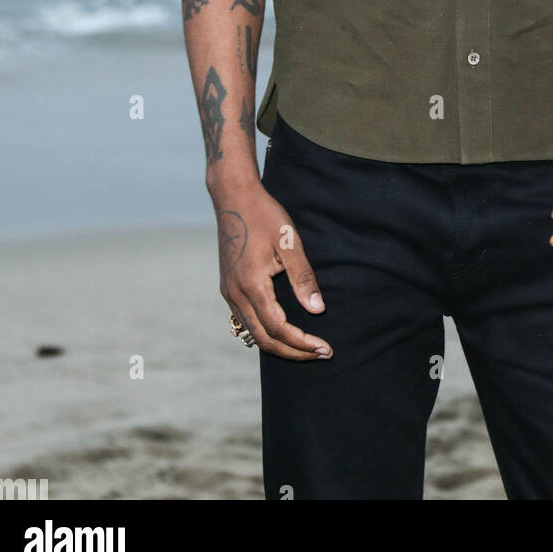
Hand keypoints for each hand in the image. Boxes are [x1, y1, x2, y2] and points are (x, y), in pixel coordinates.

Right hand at [216, 180, 331, 359]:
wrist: (234, 197)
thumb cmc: (264, 216)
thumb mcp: (289, 244)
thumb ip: (303, 278)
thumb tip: (317, 310)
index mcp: (252, 285)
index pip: (279, 328)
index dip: (302, 343)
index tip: (324, 348)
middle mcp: (236, 294)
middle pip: (264, 339)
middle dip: (293, 351)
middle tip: (320, 354)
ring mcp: (229, 292)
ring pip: (253, 332)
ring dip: (279, 344)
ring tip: (305, 347)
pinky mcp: (228, 286)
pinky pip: (246, 320)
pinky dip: (265, 332)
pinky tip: (283, 329)